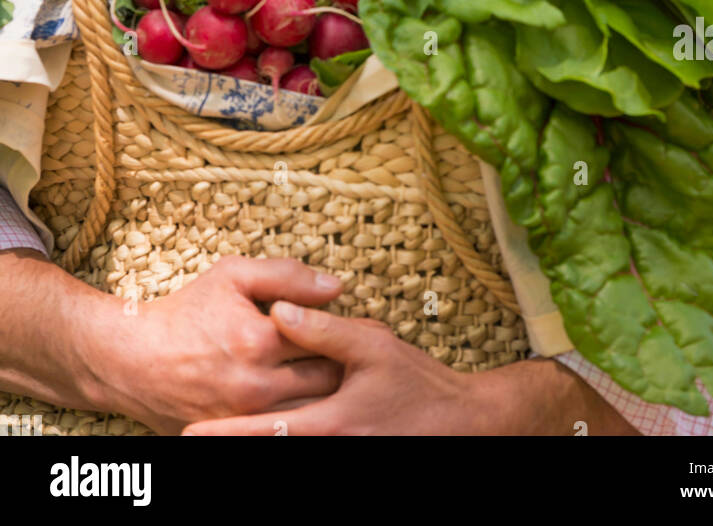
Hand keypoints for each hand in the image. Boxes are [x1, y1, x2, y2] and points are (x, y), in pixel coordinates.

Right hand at [92, 256, 344, 434]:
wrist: (132, 360)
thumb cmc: (186, 312)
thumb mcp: (232, 276)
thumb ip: (286, 276)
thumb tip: (336, 286)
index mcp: (260, 341)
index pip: (328, 338)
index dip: (344, 331)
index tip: (352, 328)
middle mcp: (256, 386)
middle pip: (327, 382)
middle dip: (340, 366)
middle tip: (348, 355)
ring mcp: (244, 419)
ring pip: (310, 413)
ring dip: (323, 395)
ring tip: (327, 377)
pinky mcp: (233, 438)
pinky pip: (281, 432)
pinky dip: (297, 417)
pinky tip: (300, 397)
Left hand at [181, 301, 585, 435]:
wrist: (462, 425)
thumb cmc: (418, 383)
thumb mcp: (372, 345)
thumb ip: (323, 329)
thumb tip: (278, 312)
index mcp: (329, 423)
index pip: (264, 433)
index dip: (225, 435)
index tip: (188, 433)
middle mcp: (330, 449)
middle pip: (271, 450)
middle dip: (233, 442)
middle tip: (190, 436)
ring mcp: (341, 460)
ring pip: (288, 456)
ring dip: (257, 442)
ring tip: (222, 433)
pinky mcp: (351, 460)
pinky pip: (309, 456)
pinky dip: (287, 445)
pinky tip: (276, 433)